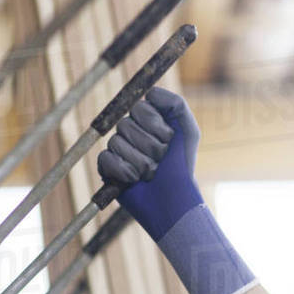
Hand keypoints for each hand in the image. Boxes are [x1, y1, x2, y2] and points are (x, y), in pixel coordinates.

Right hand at [98, 86, 203, 240]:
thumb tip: (149, 93)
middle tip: (160, 160)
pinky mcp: (107, 168)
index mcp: (146, 120)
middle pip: (127, 124)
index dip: (155, 125)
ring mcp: (117, 149)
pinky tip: (135, 180)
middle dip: (150, 146)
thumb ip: (175, 104)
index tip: (169, 139)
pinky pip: (106, 158)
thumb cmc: (182, 165)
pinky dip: (124, 170)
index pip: (140, 107)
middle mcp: (129, 131)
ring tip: (151, 173)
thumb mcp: (188, 130)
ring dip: (140, 161)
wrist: (175, 199)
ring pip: (117, 142)